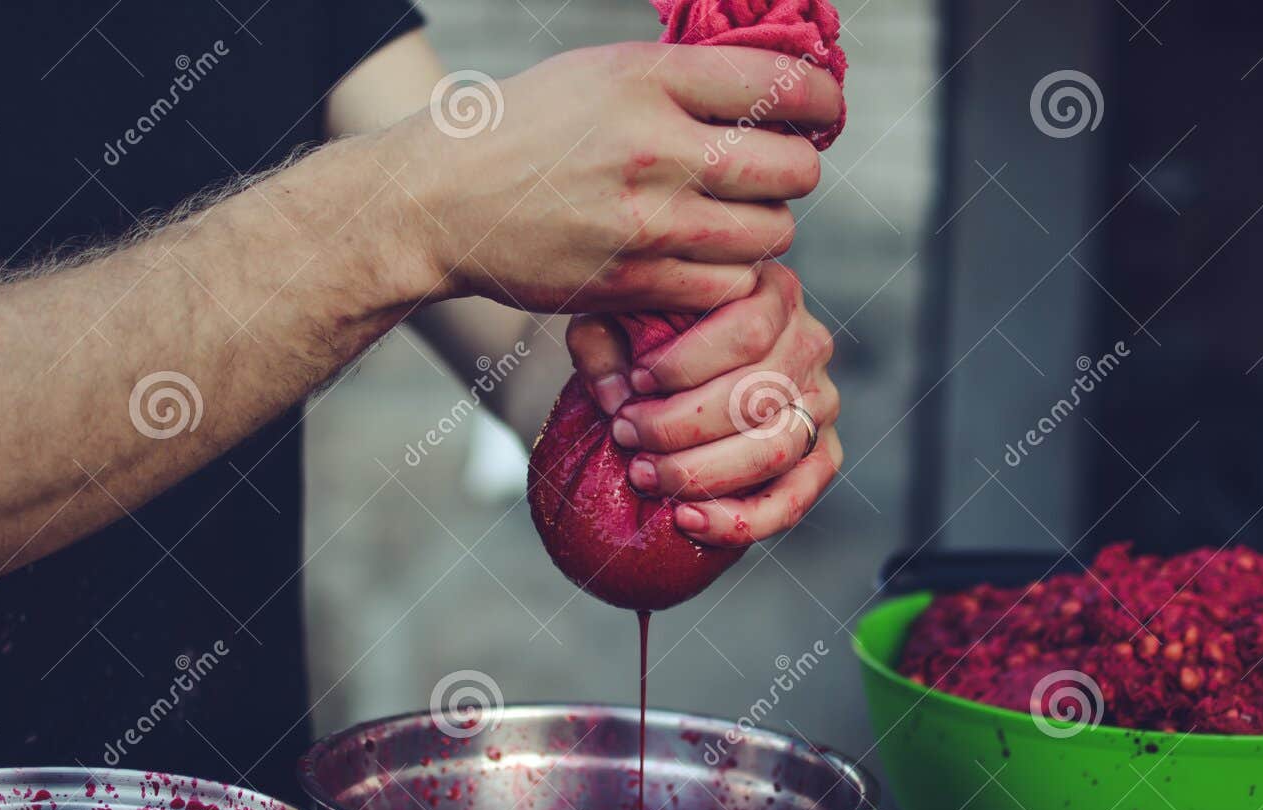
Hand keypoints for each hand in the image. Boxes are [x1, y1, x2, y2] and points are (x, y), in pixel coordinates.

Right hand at [388, 43, 840, 313]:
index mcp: (648, 79)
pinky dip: (729, 276)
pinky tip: (704, 260)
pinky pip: (728, 286)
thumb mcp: (597, 72)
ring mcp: (647, 221)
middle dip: (796, 170)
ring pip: (770, 234)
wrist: (440, 201)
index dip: (820, 102)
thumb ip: (680, 80)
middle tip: (777, 171)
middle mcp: (655, 147)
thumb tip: (770, 84)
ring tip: (735, 218)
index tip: (822, 112)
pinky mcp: (634, 281)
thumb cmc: (522, 130)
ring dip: (765, 228)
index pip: (780, 84)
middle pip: (791, 168)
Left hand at [566, 263, 841, 546]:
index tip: (637, 381)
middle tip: (626, 436)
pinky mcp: (820, 454)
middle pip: (758, 398)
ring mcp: (821, 402)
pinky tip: (687, 521)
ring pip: (774, 451)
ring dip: (702, 473)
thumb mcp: (617, 315)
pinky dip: (740, 520)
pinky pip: (793, 499)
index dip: (689, 364)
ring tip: (646, 476)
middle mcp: (809, 344)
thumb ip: (604, 344)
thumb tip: (617, 400)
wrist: (683, 359)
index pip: (750, 332)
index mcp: (773, 292)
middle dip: (680, 426)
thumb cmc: (648, 328)